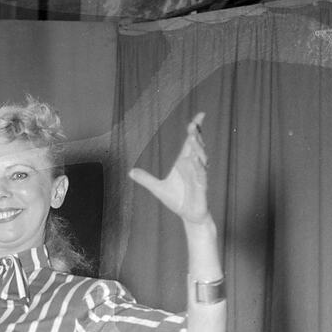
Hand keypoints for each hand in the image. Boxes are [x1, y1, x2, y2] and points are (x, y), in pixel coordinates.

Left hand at [129, 111, 210, 225]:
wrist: (189, 216)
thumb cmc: (178, 200)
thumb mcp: (158, 189)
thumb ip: (146, 179)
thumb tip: (130, 171)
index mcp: (185, 163)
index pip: (190, 143)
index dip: (195, 129)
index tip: (199, 116)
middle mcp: (194, 167)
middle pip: (196, 147)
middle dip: (196, 135)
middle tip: (192, 124)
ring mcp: (199, 176)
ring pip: (200, 159)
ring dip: (197, 148)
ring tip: (193, 138)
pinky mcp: (202, 187)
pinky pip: (200, 175)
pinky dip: (198, 168)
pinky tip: (195, 160)